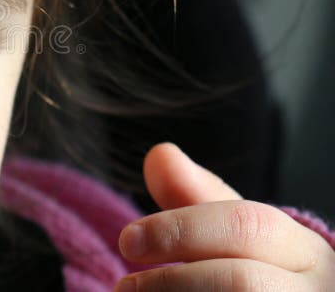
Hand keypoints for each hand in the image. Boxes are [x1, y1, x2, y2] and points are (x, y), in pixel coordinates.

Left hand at [114, 142, 334, 290]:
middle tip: (126, 286)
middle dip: (172, 279)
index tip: (126, 241)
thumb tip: (160, 153)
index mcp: (305, 251)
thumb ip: (192, 197)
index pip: (246, 225)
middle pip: (242, 281)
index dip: (179, 230)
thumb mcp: (226, 233)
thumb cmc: (247, 270)